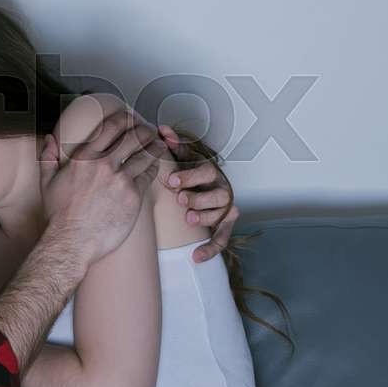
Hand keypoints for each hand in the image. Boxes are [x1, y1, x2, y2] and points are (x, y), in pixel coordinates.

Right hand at [39, 103, 168, 265]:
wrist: (71, 241)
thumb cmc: (59, 216)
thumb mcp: (46, 182)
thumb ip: (48, 157)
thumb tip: (49, 140)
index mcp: (85, 156)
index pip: (111, 126)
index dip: (126, 118)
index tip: (131, 118)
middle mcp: (104, 164)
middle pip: (134, 136)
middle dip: (145, 131)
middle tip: (150, 131)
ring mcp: (121, 180)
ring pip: (146, 154)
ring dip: (154, 147)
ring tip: (158, 145)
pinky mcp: (133, 196)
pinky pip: (148, 175)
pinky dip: (153, 167)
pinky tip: (155, 165)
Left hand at [158, 125, 238, 263]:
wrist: (200, 191)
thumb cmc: (189, 175)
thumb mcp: (181, 160)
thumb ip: (173, 146)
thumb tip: (162, 129)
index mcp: (211, 172)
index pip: (207, 171)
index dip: (190, 176)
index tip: (172, 179)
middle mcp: (222, 190)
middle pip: (218, 194)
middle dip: (199, 197)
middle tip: (181, 199)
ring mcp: (225, 209)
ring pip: (221, 215)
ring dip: (205, 217)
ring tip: (188, 219)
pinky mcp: (224, 226)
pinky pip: (222, 239)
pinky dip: (210, 249)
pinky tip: (195, 257)